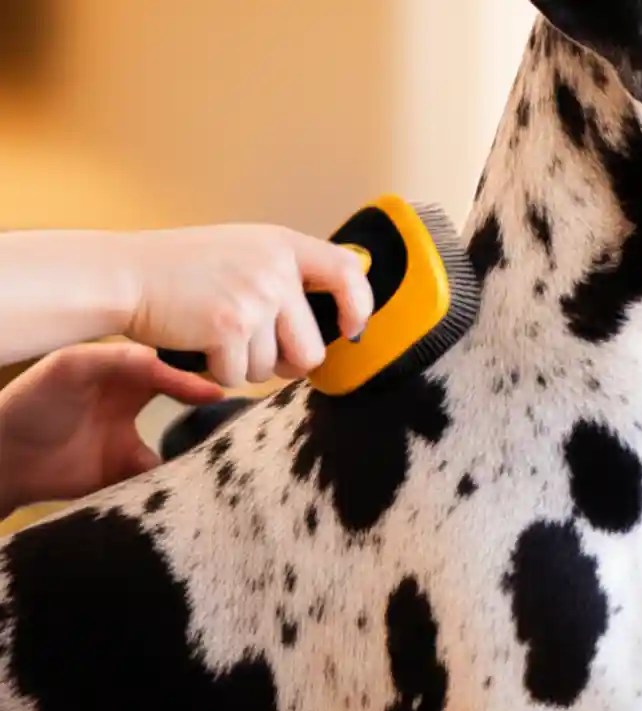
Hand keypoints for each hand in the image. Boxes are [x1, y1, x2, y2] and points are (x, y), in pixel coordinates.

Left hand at [0, 342, 224, 516]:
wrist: (1, 459)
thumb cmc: (32, 403)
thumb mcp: (73, 365)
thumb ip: (121, 359)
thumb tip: (169, 364)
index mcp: (123, 378)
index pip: (172, 374)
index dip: (196, 382)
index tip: (218, 394)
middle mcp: (131, 411)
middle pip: (184, 410)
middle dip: (208, 416)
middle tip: (231, 422)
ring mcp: (128, 447)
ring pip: (177, 449)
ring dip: (192, 454)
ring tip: (212, 456)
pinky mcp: (121, 480)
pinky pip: (156, 482)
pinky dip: (168, 484)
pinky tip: (177, 483)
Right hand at [119, 224, 373, 385]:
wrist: (125, 275)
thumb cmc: (183, 270)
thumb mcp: (246, 251)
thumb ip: (288, 273)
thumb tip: (342, 313)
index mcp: (283, 245)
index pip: (347, 272)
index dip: (359, 307)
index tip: (351, 329)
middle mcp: (275, 270)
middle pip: (312, 348)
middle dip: (288, 364)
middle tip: (258, 351)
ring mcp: (254, 298)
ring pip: (274, 368)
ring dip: (247, 366)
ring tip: (218, 336)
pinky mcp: (230, 327)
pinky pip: (240, 376)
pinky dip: (219, 371)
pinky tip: (200, 345)